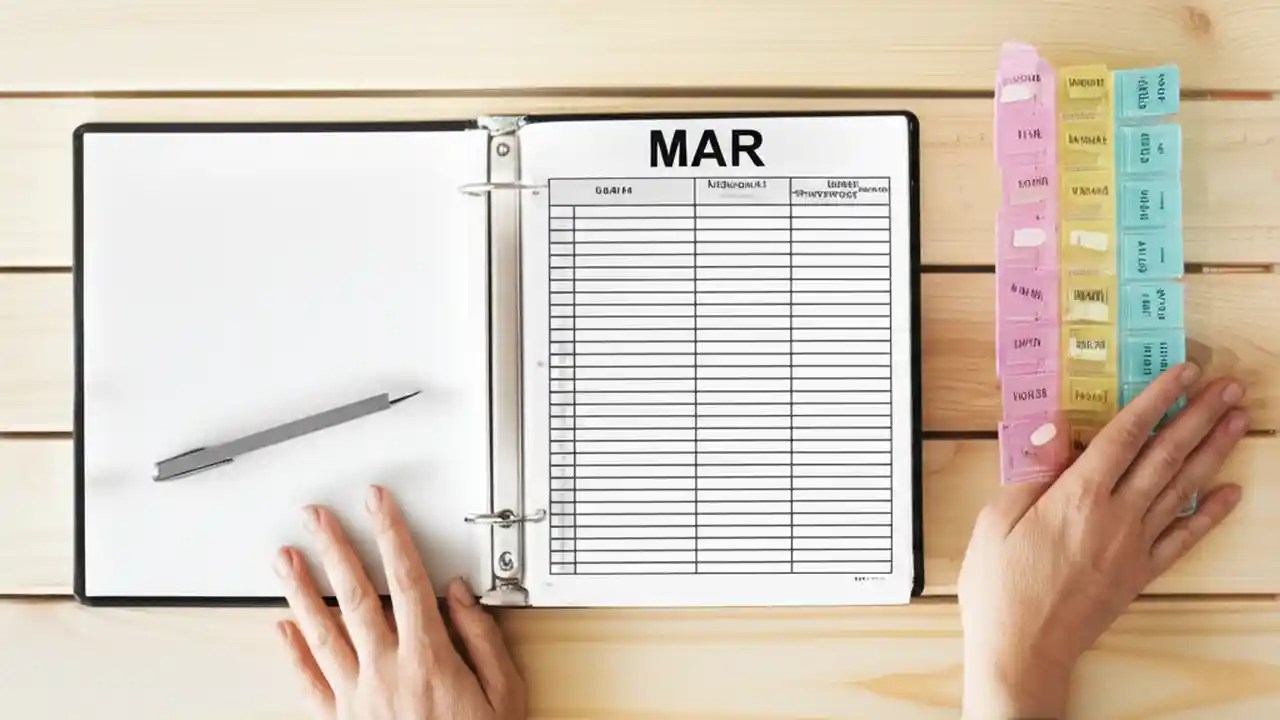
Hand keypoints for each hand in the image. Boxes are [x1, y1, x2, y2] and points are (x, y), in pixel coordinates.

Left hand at [273, 485, 526, 718]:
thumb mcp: (506, 692)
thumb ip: (482, 638)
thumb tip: (458, 594)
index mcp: (429, 659)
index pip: (405, 580)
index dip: (391, 536)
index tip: (378, 505)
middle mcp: (386, 672)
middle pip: (354, 597)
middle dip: (334, 550)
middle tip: (316, 517)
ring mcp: (357, 698)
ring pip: (321, 633)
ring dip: (300, 591)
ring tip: (284, 558)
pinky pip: (310, 684)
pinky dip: (293, 654)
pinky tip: (282, 628)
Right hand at [959, 364, 1248, 718]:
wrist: (1021, 650)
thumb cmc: (1000, 586)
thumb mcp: (996, 521)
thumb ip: (1029, 474)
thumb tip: (1052, 432)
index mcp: (1077, 496)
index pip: (1124, 435)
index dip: (1156, 400)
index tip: (1181, 374)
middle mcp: (1115, 516)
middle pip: (1165, 455)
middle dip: (1198, 416)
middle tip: (1226, 387)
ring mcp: (1133, 546)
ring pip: (1183, 489)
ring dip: (1213, 451)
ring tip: (1236, 421)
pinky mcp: (1140, 573)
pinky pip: (1184, 537)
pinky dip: (1210, 514)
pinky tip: (1231, 493)